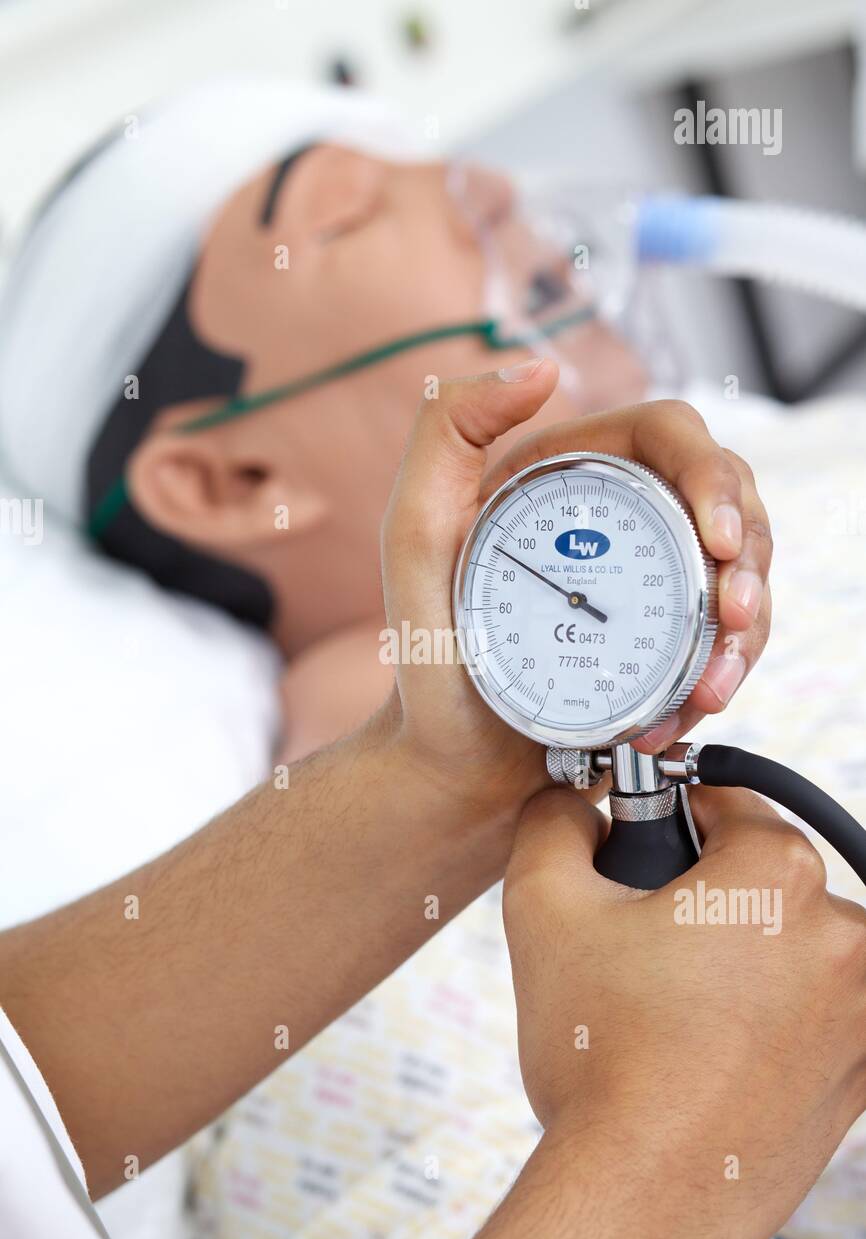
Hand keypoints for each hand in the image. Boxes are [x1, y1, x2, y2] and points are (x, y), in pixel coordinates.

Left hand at [382, 367, 771, 816]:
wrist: (453, 756)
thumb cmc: (429, 646)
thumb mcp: (415, 530)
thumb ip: (448, 430)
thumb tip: (541, 369)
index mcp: (574, 474)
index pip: (670, 437)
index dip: (712, 475)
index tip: (718, 537)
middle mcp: (622, 519)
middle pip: (727, 500)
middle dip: (748, 557)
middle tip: (731, 615)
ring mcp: (651, 583)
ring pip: (741, 572)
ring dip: (746, 626)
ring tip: (710, 683)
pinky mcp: (668, 643)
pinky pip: (728, 642)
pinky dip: (725, 673)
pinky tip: (692, 706)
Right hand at [502, 785, 865, 1238]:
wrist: (640, 1193)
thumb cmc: (599, 1052)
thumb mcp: (542, 906)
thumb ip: (553, 822)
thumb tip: (570, 805)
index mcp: (779, 873)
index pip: (723, 803)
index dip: (665, 824)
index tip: (638, 866)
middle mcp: (843, 934)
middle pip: (763, 878)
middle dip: (706, 899)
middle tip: (645, 950)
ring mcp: (861, 1011)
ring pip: (791, 946)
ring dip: (743, 958)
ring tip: (675, 1010)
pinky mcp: (861, 1075)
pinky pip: (815, 1013)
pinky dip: (771, 1017)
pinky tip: (709, 1050)